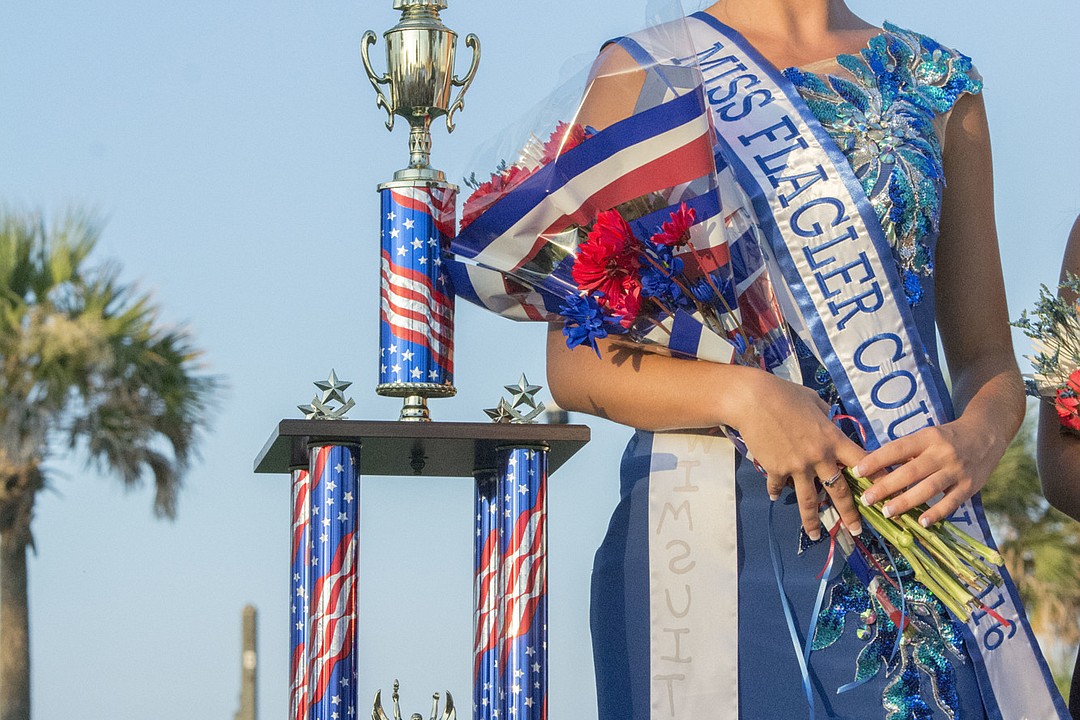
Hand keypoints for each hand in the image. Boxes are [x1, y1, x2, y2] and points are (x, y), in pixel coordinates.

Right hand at [727, 369, 866, 539]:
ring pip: (809, 500)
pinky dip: (776, 491)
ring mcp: (797, 466)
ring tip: (815, 534)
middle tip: (856, 531)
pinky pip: (778, 486)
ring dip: (812, 519)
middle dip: (850, 513)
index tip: (888, 493)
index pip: (863, 462)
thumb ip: (825, 415)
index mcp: (833, 439)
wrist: (754, 400)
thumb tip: (828, 419)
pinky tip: (775, 496)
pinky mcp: (776, 469)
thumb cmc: (785, 394)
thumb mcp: (814, 401)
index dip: (878, 478)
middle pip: (839, 491)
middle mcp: (819, 457)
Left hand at [854, 416, 1003, 525]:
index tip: (857, 471)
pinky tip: (921, 522)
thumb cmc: (947, 437)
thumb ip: (904, 451)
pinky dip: (936, 513)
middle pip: (911, 471)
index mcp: (927, 437)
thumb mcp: (926, 436)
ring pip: (929, 488)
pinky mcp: (970, 486)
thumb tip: (870, 462)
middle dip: (886, 486)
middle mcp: (942, 453)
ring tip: (887, 512)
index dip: (876, 460)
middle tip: (866, 499)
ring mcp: (957, 470)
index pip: (897, 449)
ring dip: (906, 502)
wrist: (987, 433)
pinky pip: (951, 502)